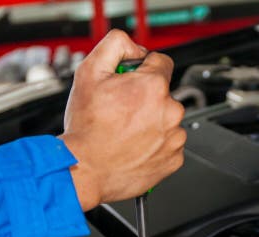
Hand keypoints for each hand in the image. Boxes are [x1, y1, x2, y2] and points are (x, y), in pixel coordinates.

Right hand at [60, 30, 186, 210]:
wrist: (84, 169)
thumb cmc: (86, 129)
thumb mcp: (89, 72)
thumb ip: (115, 45)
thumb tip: (134, 47)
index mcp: (153, 86)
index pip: (161, 62)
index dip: (142, 69)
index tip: (131, 82)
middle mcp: (170, 111)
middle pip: (163, 94)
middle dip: (145, 99)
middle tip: (121, 111)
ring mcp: (174, 138)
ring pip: (166, 120)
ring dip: (151, 123)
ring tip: (125, 132)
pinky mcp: (174, 159)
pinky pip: (169, 145)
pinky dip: (155, 145)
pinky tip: (134, 147)